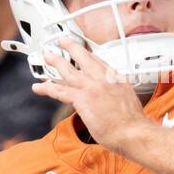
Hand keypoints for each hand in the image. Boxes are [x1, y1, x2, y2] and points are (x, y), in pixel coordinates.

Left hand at [32, 38, 149, 153]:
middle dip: (71, 47)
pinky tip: (39, 87)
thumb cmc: (133, 122)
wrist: (134, 132)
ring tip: (47, 56)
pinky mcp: (82, 100)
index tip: (82, 50)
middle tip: (63, 41)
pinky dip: (47, 88)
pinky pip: (60, 92)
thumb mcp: (128, 99)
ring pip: (69, 71)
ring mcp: (92, 88)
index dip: (88, 54)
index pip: (99, 60)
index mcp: (117, 78)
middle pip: (84, 57)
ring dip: (56, 62)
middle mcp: (104, 79)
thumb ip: (117, 93)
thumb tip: (111, 97)